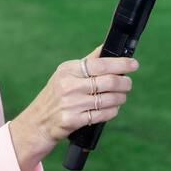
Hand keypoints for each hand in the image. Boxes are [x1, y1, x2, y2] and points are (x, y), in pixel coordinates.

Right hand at [9, 45, 138, 170]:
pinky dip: (112, 111)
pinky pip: (103, 114)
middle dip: (124, 82)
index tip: (133, 64)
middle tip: (128, 83)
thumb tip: (105, 48)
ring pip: (108, 99)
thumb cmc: (55, 95)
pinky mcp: (74, 120)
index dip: (120, 64)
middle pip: (108, 81)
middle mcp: (69, 85)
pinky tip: (113, 108)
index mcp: (68, 70)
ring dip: (120, 98)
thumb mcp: (65, 74)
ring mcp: (71, 104)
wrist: (38, 122)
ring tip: (121, 96)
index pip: (99, 64)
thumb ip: (86, 62)